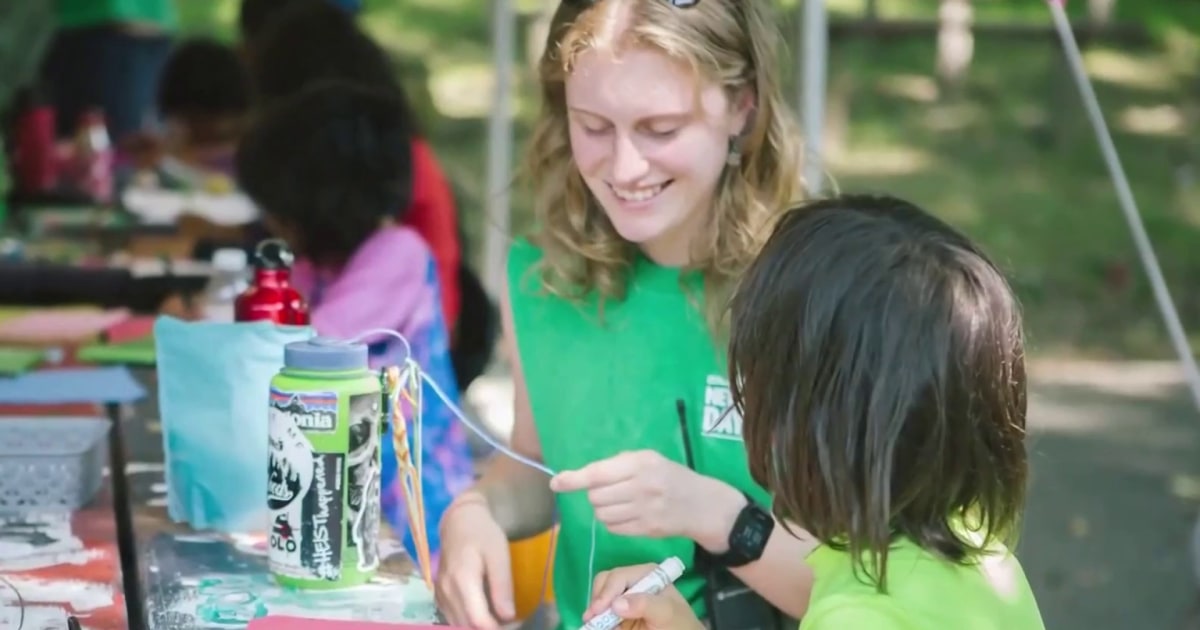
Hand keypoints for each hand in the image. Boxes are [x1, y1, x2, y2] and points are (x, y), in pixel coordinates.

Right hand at [434, 495, 514, 629]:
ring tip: (498, 620)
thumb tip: (508, 617)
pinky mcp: (439, 597)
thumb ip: (502, 586)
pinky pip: (452, 619)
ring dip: (477, 628)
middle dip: (489, 629)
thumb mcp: (499, 555)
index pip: (477, 620)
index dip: (496, 629)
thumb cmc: (483, 535)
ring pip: (457, 626)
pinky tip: (484, 615)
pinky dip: (468, 623)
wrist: (459, 522)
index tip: (514, 625)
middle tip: (509, 624)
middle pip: (466, 627)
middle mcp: (446, 591)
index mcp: (462, 580)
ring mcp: (440, 595)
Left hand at [549, 450, 729, 540]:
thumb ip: (618, 464)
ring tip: (620, 503)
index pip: (598, 473)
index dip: (574, 479)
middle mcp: (641, 487)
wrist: (701, 504)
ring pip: (601, 514)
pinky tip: (627, 515)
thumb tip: (582, 477)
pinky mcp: (646, 530)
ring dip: (603, 509)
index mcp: (640, 464)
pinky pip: (613, 528)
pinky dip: (613, 522)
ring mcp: (644, 511)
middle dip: (596, 494)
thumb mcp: (649, 459)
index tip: (556, 482)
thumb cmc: (670, 476)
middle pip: (596, 497)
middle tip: (611, 491)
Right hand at [586, 564, 703, 629]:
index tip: (598, 610)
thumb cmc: (680, 625)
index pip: (618, 576)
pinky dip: (597, 620)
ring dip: (595, 612)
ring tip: (593, 625)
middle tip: (591, 619)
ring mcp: (624, 599)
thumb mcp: (667, 613)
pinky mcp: (619, 614)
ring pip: (599, 600)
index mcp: (645, 574)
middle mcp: (631, 583)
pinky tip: (600, 627)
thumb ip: (645, 605)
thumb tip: (616, 604)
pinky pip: (601, 615)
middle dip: (597, 601)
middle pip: (604, 584)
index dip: (606, 592)